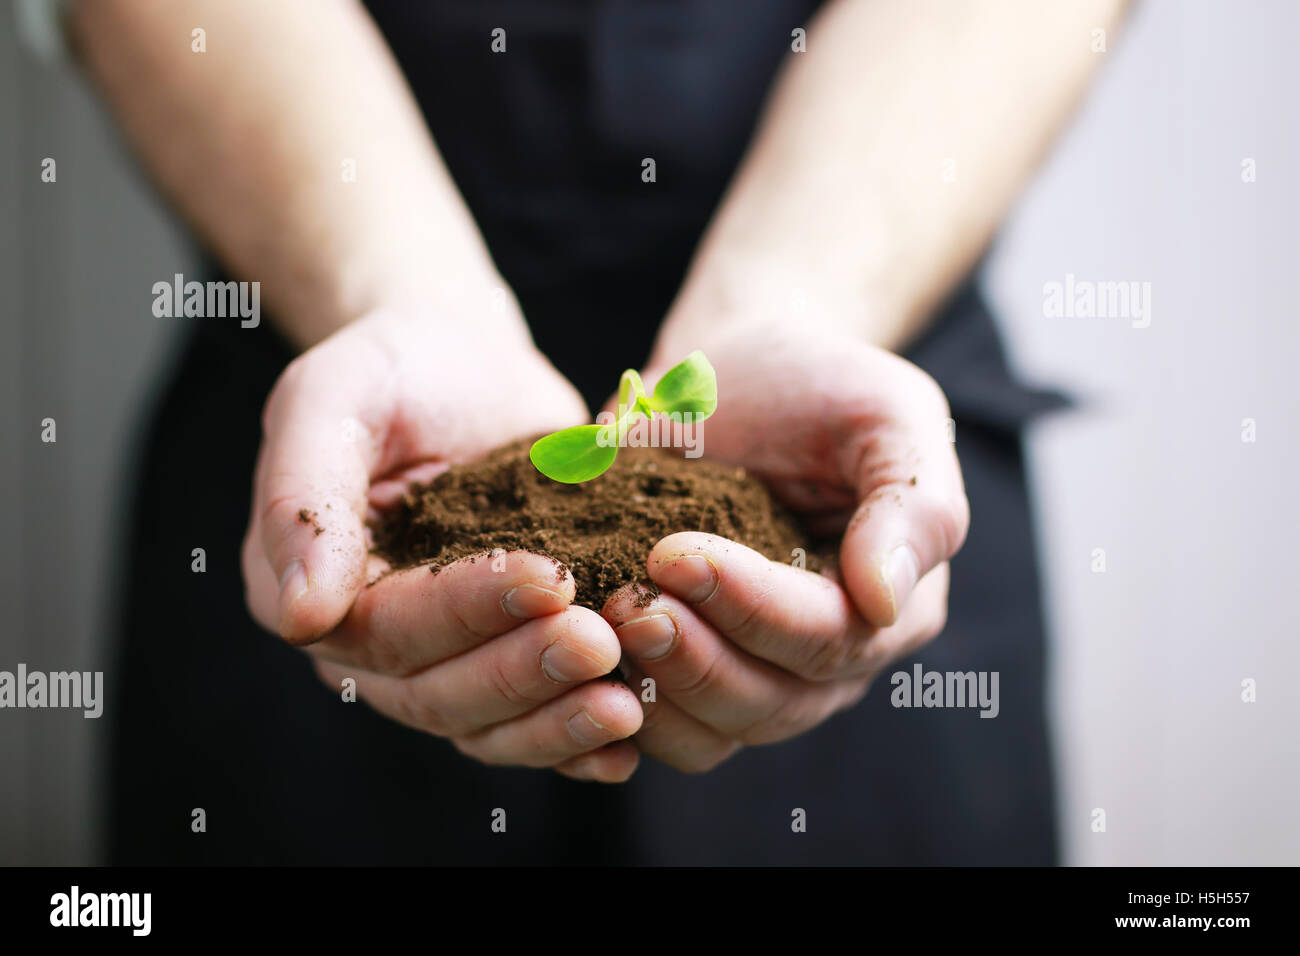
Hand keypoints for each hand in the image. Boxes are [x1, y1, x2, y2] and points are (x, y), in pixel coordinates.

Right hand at [241, 307, 643, 781]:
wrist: (467, 362)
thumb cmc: (395, 368)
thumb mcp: (332, 399)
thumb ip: (303, 498)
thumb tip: (301, 615)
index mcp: (304, 587)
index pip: (387, 626)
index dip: (467, 610)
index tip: (549, 577)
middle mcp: (366, 643)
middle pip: (440, 692)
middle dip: (524, 670)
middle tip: (602, 640)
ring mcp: (438, 658)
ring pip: (487, 723)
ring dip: (556, 719)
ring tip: (627, 702)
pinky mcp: (501, 655)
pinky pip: (529, 722)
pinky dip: (573, 739)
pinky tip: (628, 742)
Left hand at [602, 326, 968, 771]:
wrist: (735, 374)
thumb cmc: (820, 386)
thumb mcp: (889, 416)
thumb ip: (911, 504)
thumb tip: (884, 601)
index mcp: (895, 608)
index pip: (830, 639)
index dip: (754, 608)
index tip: (676, 554)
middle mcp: (833, 662)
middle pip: (771, 703)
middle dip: (695, 658)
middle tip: (630, 602)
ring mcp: (761, 674)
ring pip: (716, 732)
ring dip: (656, 689)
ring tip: (607, 621)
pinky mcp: (696, 671)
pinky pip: (666, 724)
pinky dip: (622, 702)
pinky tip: (584, 654)